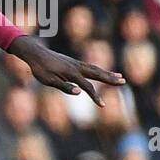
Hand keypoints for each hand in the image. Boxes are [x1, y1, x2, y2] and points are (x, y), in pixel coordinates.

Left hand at [7, 35, 124, 104]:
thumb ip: (64, 86)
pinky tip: (102, 73)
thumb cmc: (40, 69)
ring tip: (119, 77)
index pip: (87, 87)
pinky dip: (99, 70)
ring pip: (95, 69)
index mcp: (71, 73)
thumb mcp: (49, 81)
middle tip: (123, 82)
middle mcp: (76, 67)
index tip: (102, 105)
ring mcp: (76, 63)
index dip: (95, 96)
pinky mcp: (73, 62)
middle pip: (97, 74)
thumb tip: (79, 92)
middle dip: (110, 79)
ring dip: (108, 73)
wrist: (35, 53)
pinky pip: (90, 66)